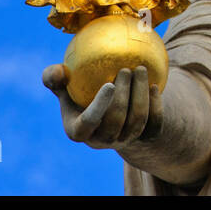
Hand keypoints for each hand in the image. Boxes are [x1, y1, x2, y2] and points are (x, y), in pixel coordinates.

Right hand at [43, 64, 161, 148]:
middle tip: (127, 69)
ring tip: (141, 69)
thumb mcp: (65, 86)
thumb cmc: (82, 93)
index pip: (89, 122)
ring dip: (141, 95)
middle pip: (116, 120)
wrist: (110, 108)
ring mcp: (124, 140)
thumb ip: (54, 78)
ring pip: (137, 121)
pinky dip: (155, 106)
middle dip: (123, 95)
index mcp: (79, 130)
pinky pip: (153, 125)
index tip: (109, 83)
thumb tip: (58, 72)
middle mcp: (102, 140)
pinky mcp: (143, 137)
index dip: (99, 106)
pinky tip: (154, 86)